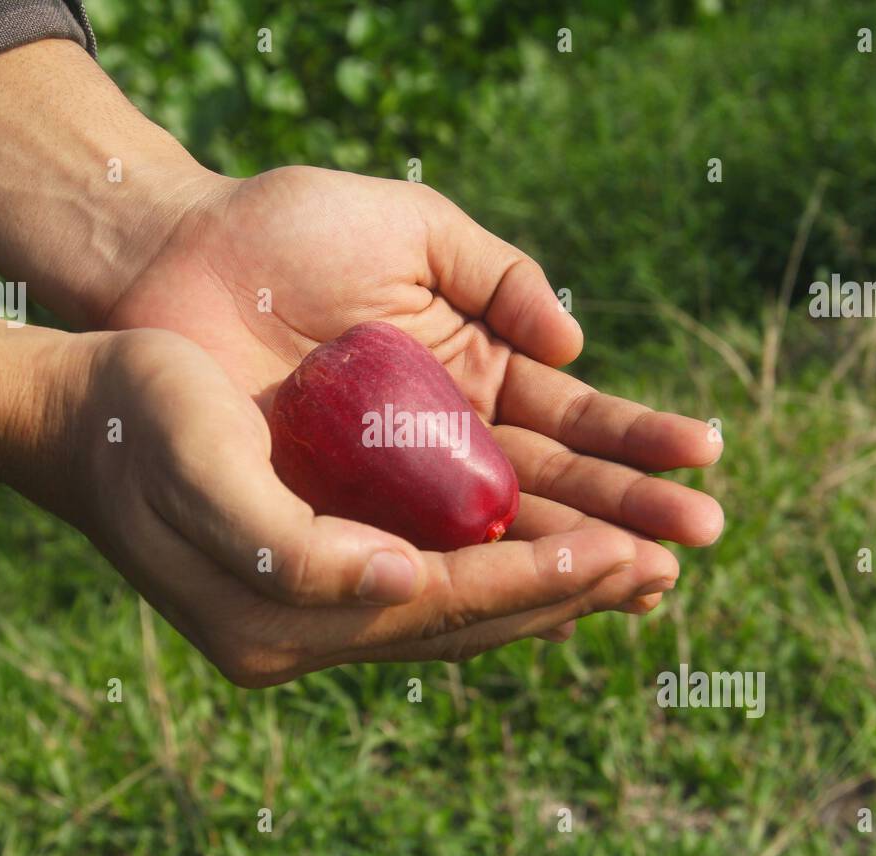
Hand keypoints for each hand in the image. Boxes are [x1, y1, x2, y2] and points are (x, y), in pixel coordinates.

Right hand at [56, 328, 677, 685]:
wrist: (79, 416)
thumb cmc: (137, 420)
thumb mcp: (202, 467)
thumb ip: (290, 546)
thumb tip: (402, 580)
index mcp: (280, 616)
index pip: (436, 608)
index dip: (530, 581)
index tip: (616, 552)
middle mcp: (307, 631)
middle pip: (464, 621)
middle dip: (565, 593)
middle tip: (662, 567)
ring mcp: (317, 609)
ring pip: (458, 612)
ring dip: (547, 591)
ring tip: (633, 569)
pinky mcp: (324, 572)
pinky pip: (431, 588)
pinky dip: (499, 573)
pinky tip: (549, 556)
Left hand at [103, 166, 724, 603]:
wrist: (173, 261)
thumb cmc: (286, 231)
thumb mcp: (410, 228)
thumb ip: (496, 273)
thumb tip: (575, 345)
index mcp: (471, 371)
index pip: (571, 420)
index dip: (635, 442)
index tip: (702, 458)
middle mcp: (442, 442)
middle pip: (549, 491)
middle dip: (623, 515)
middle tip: (697, 540)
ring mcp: (392, 489)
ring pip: (497, 539)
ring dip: (572, 563)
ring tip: (646, 581)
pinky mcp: (335, 522)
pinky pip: (417, 566)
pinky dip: (482, 589)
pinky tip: (548, 608)